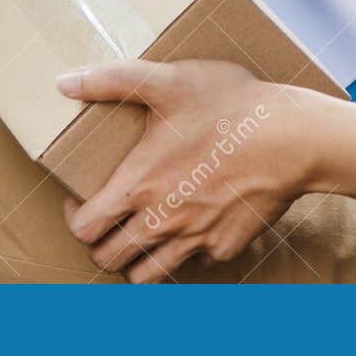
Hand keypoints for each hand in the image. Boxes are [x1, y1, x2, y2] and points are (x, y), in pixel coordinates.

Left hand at [57, 59, 323, 283]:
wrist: (292, 136)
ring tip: (143, 233)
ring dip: (138, 259)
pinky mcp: (226, 245)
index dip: (75, 218)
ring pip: (147, 275)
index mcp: (139, 184)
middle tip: (111, 220)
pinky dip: (190, 250)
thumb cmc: (229, 105)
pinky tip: (196, 221)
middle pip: (109, 259)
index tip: (83, 200)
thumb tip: (62, 82)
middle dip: (102, 244)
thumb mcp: (169, 80)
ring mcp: (195, 238)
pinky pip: (196, 261)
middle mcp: (162, 220)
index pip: (83, 228)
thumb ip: (112, 80)